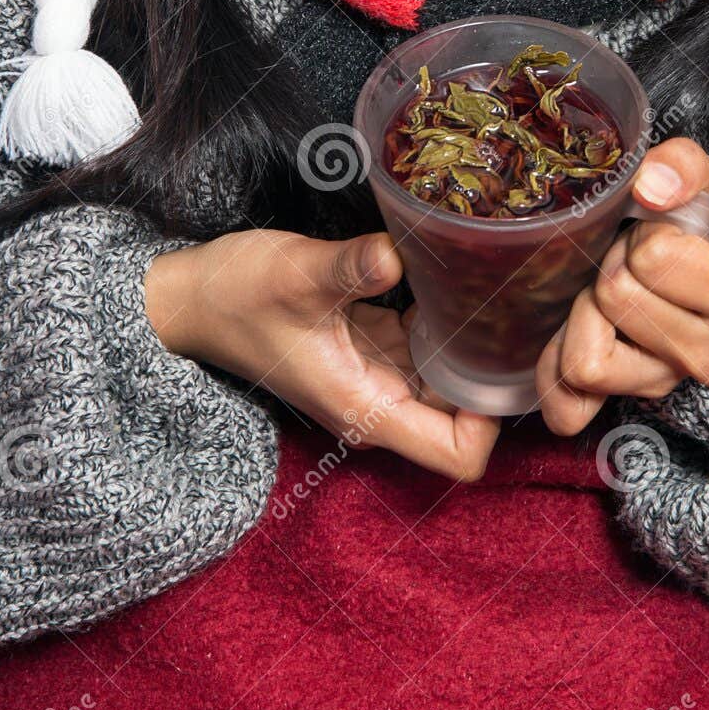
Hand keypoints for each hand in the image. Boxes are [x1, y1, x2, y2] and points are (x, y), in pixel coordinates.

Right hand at [144, 228, 499, 480]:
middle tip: (517, 310)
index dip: (491, 418)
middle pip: (466, 417)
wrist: (191, 298)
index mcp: (367, 409)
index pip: (458, 454)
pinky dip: (449, 322)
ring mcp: (377, 377)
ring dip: (474, 344)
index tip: (502, 354)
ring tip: (496, 287)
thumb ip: (350, 269)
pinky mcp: (373, 348)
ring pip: (451, 379)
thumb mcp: (296, 276)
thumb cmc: (236, 294)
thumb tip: (397, 255)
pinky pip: (429, 346)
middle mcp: (378, 404)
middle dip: (493, 373)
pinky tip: (457, 277)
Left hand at [536, 138, 708, 435]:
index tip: (660, 231)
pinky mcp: (627, 401)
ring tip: (613, 286)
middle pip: (617, 299)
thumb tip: (650, 185)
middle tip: (630, 255)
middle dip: (612, 264)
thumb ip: (683, 167)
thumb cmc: (708, 226)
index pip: (656, 258)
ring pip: (589, 355)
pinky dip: (556, 370)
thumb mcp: (706, 181)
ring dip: (585, 308)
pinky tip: (572, 332)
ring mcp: (668, 383)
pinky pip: (569, 405)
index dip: (645, 232)